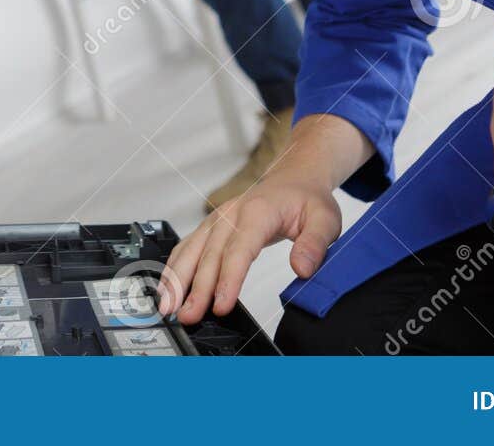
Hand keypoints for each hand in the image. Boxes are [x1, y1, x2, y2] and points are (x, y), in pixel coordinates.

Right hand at [160, 169, 342, 323]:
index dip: (227, 279)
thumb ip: (315, 244)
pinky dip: (175, 267)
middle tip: (188, 315)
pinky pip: (188, 246)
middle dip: (196, 287)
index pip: (238, 249)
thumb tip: (302, 269)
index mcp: (257, 212)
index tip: (220, 305)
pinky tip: (168, 286)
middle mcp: (231, 214)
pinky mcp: (211, 227)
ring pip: (192, 249)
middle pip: (209, 254)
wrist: (294, 178)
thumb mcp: (325, 219)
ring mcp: (217, 219)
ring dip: (177, 278)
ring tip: (168, 306)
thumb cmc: (307, 199)